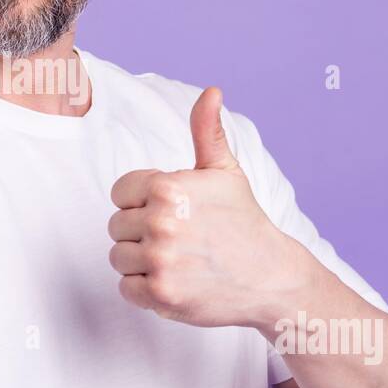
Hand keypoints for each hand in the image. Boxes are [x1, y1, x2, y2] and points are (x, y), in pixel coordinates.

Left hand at [107, 86, 304, 328]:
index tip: (171, 211)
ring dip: (141, 262)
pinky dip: (145, 289)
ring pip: (118, 258)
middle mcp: (160, 222)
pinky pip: (126, 289)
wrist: (271, 277)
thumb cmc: (243, 221)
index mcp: (167, 187)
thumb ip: (207, 131)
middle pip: (116, 226)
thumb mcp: (225, 171)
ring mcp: (160, 261)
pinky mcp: (161, 295)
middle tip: (179, 239)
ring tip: (177, 259)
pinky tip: (175, 280)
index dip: (142, 201)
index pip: (119, 192)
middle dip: (141, 232)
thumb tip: (211, 92)